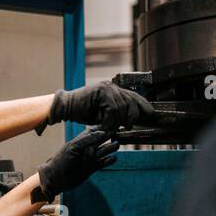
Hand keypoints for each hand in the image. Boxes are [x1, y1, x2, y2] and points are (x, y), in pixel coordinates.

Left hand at [33, 127, 118, 201]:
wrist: (55, 179)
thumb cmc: (61, 161)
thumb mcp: (73, 147)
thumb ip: (87, 140)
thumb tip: (101, 132)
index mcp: (80, 141)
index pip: (94, 132)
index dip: (102, 128)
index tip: (111, 124)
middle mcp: (86, 149)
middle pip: (101, 140)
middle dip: (109, 136)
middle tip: (118, 133)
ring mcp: (89, 159)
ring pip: (103, 151)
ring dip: (110, 148)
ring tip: (117, 144)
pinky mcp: (91, 168)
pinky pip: (103, 163)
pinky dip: (109, 161)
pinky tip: (114, 158)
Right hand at [37, 81, 153, 134]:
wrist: (65, 107)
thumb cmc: (83, 112)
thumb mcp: (104, 114)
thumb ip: (117, 114)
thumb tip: (130, 121)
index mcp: (114, 90)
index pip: (133, 96)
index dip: (143, 105)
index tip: (151, 113)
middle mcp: (112, 86)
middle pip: (131, 101)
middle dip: (132, 116)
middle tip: (127, 126)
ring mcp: (107, 87)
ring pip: (122, 107)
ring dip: (117, 122)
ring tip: (110, 128)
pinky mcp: (101, 91)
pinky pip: (112, 109)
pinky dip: (109, 120)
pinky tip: (104, 125)